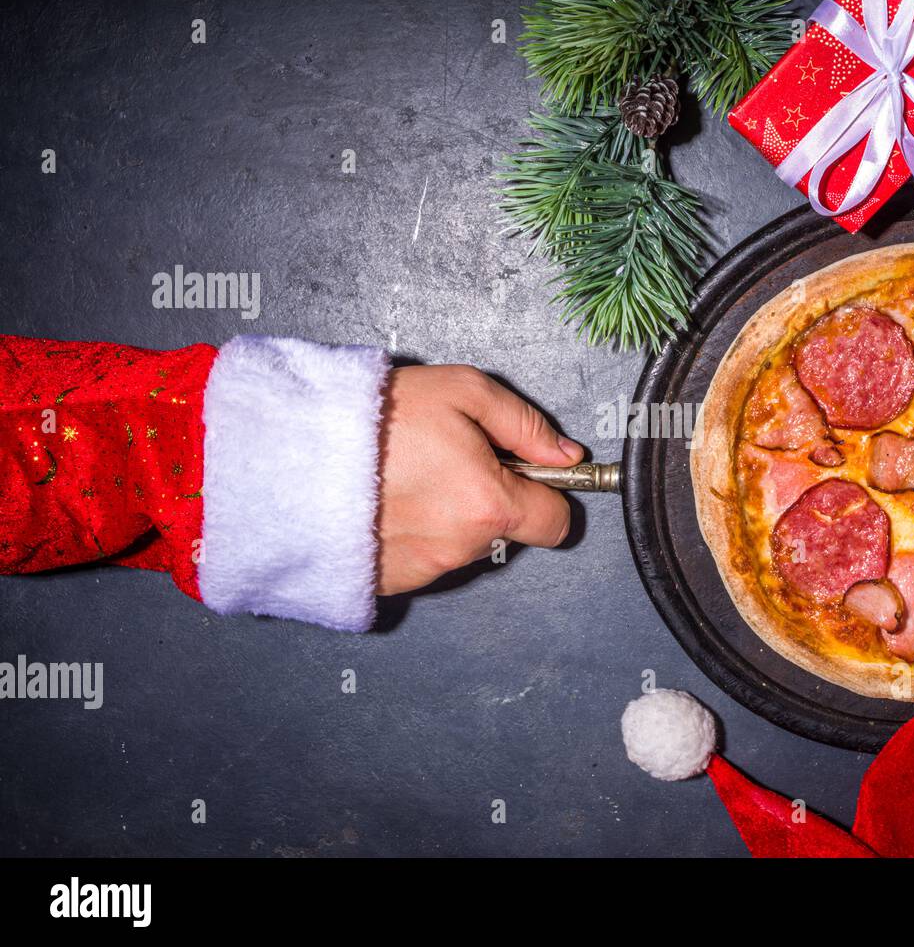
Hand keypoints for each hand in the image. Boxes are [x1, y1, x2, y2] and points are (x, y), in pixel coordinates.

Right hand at [376, 365, 582, 594]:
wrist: (291, 450)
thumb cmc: (373, 418)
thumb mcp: (462, 391)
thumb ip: (525, 425)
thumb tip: (564, 454)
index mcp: (489, 503)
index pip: (556, 523)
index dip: (547, 496)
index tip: (528, 477)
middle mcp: (461, 545)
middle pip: (504, 529)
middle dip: (488, 497)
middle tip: (449, 459)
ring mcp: (425, 568)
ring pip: (462, 543)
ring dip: (448, 514)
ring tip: (410, 474)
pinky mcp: (391, 580)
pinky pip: (423, 557)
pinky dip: (414, 533)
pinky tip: (389, 500)